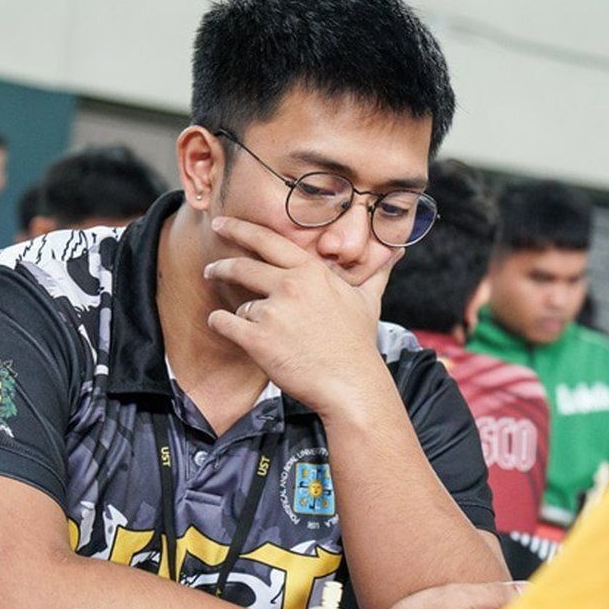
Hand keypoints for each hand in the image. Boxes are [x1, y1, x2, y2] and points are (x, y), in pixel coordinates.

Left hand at [204, 216, 402, 413]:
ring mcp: (273, 312)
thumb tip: (397, 250)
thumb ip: (377, 271)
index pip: (269, 241)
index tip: (222, 224)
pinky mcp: (258, 339)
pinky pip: (225, 323)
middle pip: (242, 267)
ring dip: (242, 316)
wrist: (351, 384)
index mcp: (312, 272)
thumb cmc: (359, 344)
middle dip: (221, 267)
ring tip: (258, 332)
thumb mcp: (369, 300)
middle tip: (211, 269)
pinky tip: (223, 327)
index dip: (241, 230)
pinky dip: (221, 324)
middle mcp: (290, 286)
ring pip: (240, 305)